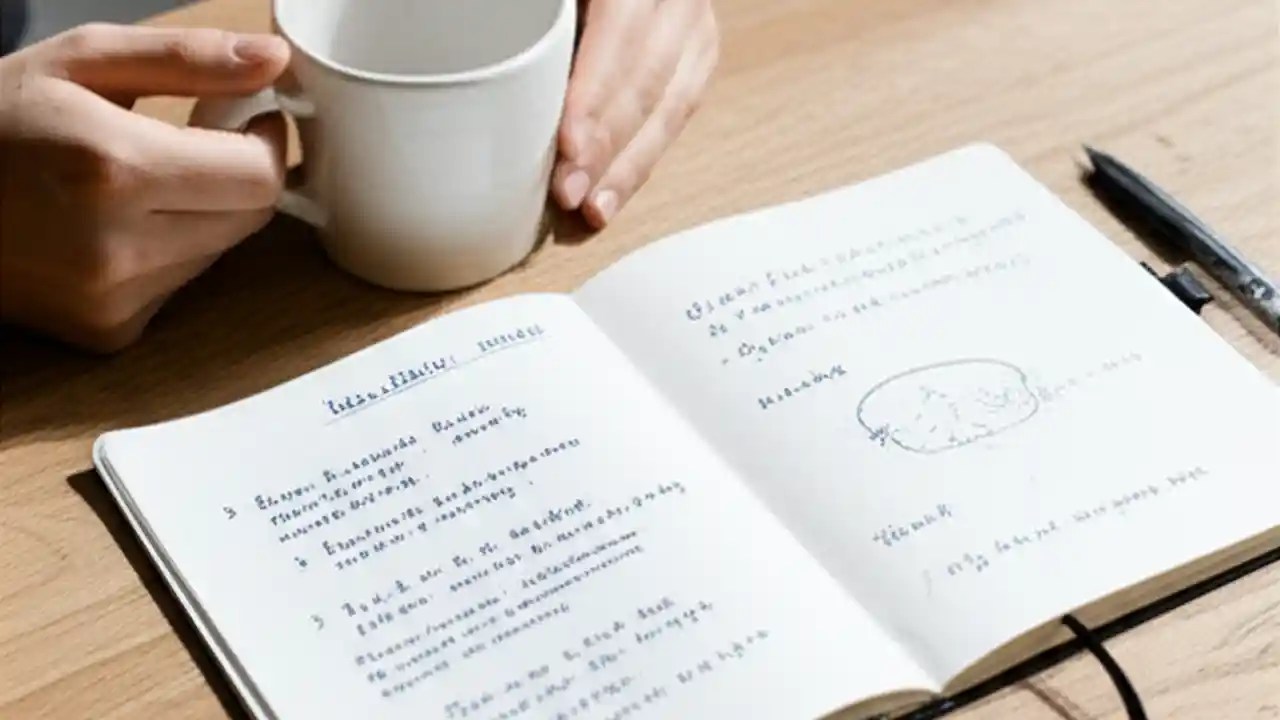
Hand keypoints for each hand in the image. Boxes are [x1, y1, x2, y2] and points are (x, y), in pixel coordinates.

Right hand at [0, 23, 289, 352]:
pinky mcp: (107, 333)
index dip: (268, 142)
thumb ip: (187, 59)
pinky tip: (114, 226)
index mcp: (114, 169)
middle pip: (249, 218)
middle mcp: (117, 247)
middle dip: (238, 174)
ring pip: (218, 252)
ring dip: (203, 213)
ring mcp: (111, 300)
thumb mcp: (79, 62)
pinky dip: (167, 252)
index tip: (253, 116)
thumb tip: (274, 60)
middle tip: (197, 140)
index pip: (258, 177)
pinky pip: (179, 285)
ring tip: (139, 180)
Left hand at [551, 0, 718, 227]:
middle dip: (605, 143)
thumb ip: (537, 18)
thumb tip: (490, 53)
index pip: (619, 34)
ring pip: (670, 104)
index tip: (566, 142)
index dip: (593, 92)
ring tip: (592, 210)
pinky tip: (613, 193)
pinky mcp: (700, 52)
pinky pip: (677, 113)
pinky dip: (642, 158)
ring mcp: (695, 24)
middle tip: (567, 190)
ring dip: (627, 165)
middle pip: (646, 77)